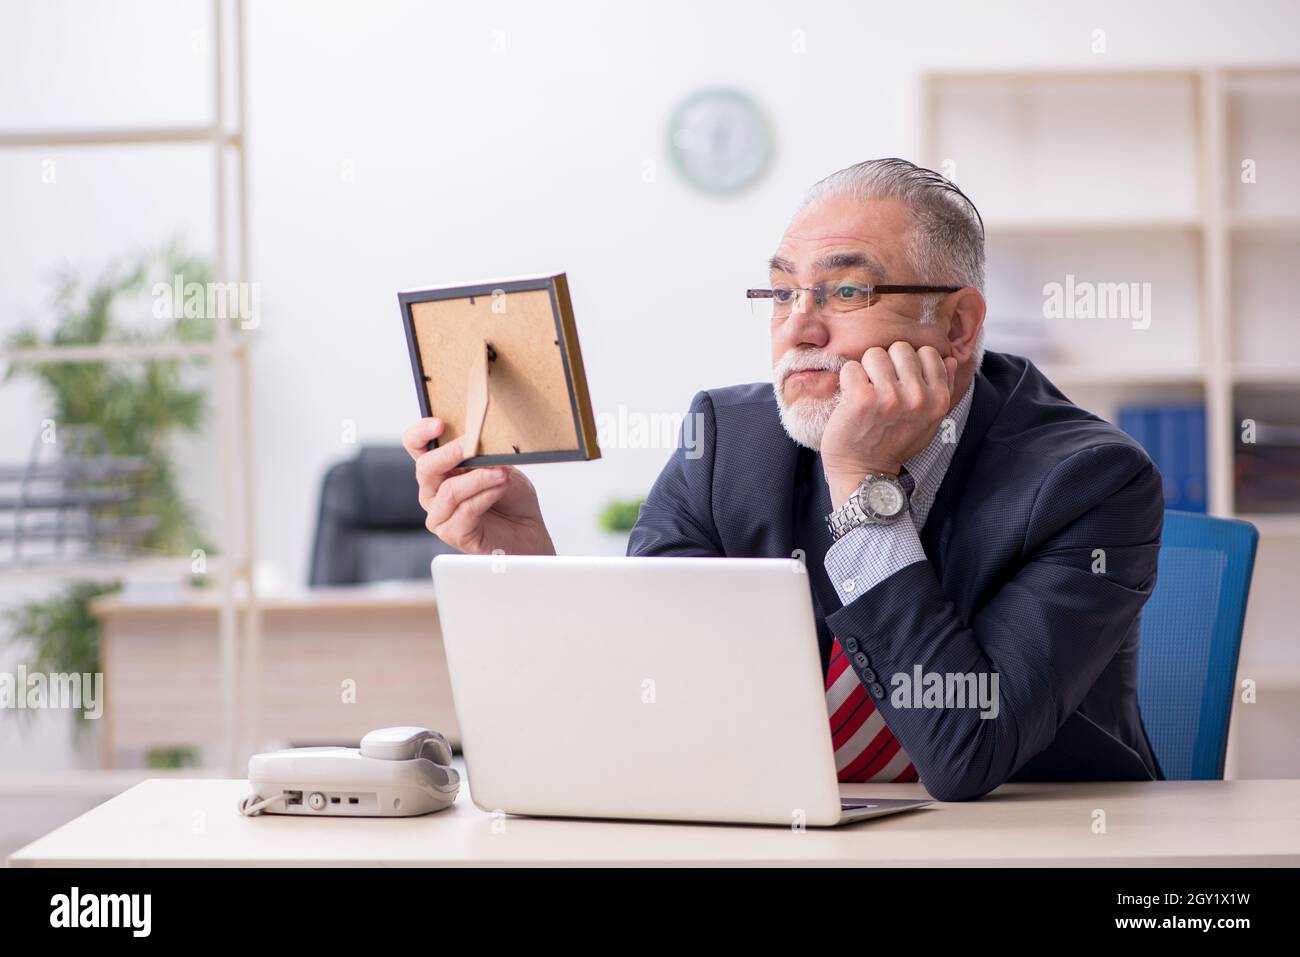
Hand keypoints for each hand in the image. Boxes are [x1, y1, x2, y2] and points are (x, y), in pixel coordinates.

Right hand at [402, 418, 556, 555]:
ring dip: (478, 478)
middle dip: (450, 453)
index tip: (438, 423)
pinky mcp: (452, 533)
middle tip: (472, 444)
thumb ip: (486, 455)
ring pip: (449, 491)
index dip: (420, 434)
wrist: (527, 530)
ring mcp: (440, 514)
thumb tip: (482, 439)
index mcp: (439, 469)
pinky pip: (466, 510)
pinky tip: (499, 487)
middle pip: (426, 468)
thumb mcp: (499, 465)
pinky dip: (485, 495)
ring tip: (500, 472)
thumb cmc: (510, 497)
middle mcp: (433, 491)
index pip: (416, 447)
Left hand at [820, 342, 957, 508]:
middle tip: (880, 388)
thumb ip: (943, 389)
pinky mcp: (862, 399)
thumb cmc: (894, 444)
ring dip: (866, 370)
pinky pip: (852, 368)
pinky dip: (847, 381)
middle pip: (900, 348)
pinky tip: (851, 399)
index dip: (909, 363)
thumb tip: (951, 359)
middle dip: (887, 364)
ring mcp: (890, 397)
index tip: (900, 382)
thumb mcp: (929, 421)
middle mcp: (918, 397)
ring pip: (875, 354)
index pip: (928, 353)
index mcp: (939, 399)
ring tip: (866, 393)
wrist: (864, 472)